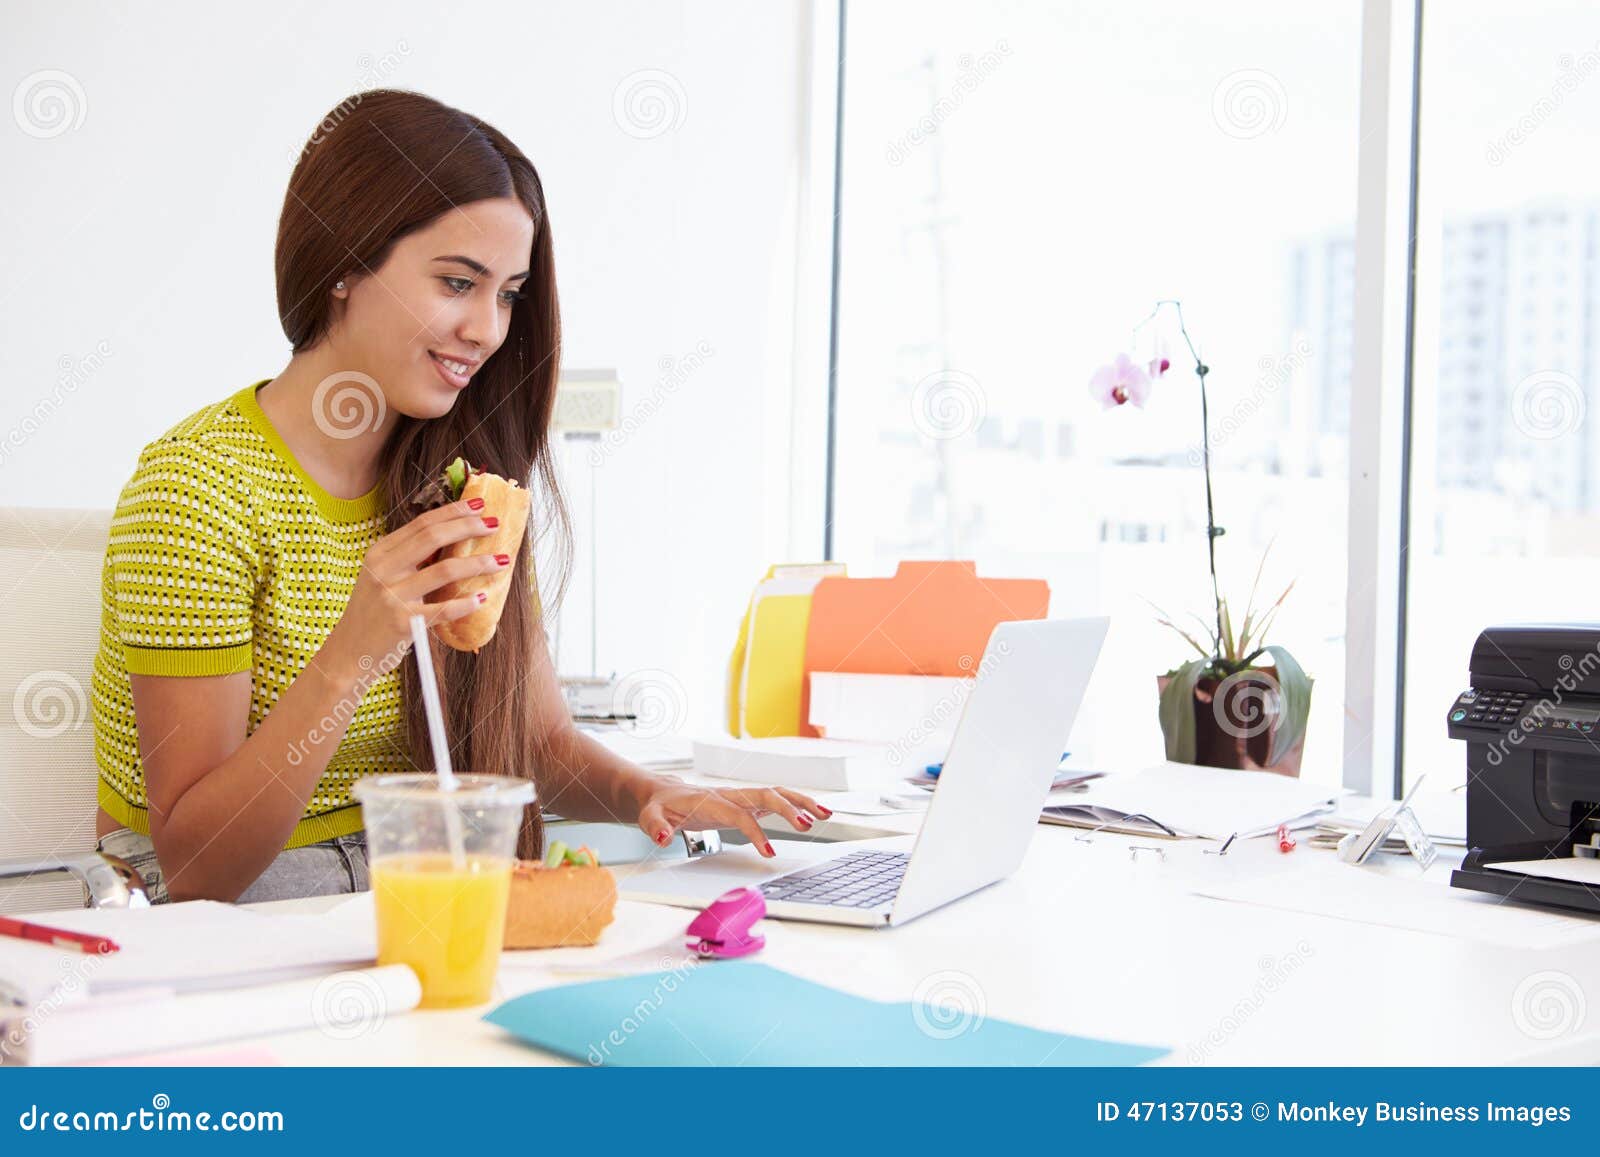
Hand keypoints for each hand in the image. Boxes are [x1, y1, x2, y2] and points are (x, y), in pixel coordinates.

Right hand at [324, 498, 508, 669]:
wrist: (348, 652)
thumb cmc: (373, 613)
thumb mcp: (381, 577)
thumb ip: (408, 559)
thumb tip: (452, 538)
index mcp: (380, 554)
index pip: (421, 524)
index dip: (452, 512)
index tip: (478, 505)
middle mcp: (383, 570)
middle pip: (433, 537)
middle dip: (468, 527)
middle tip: (494, 524)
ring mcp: (392, 596)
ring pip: (444, 570)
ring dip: (477, 563)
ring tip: (499, 561)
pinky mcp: (403, 623)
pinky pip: (443, 609)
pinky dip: (466, 603)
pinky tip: (482, 597)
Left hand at [637, 780, 833, 857]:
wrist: (664, 793)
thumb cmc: (661, 806)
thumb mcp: (650, 817)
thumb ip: (656, 827)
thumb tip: (664, 837)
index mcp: (711, 802)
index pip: (739, 815)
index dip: (755, 831)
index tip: (769, 851)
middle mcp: (731, 796)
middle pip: (766, 795)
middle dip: (787, 808)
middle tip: (806, 825)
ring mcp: (742, 797)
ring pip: (777, 793)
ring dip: (801, 802)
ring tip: (825, 814)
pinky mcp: (748, 802)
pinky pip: (778, 800)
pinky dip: (798, 804)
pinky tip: (816, 813)